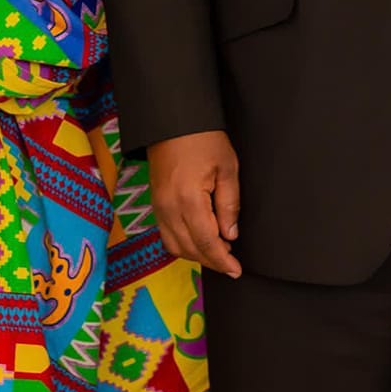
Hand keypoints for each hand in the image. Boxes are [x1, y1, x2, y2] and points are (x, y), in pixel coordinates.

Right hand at [149, 129, 241, 277]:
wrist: (172, 122)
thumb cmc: (203, 139)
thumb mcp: (228, 168)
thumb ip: (230, 204)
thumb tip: (230, 234)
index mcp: (189, 200)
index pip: (207, 242)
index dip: (222, 260)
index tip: (236, 270)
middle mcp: (169, 208)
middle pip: (190, 249)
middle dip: (211, 261)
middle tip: (231, 264)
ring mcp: (158, 207)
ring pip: (175, 246)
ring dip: (196, 255)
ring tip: (218, 254)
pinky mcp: (154, 204)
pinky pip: (166, 235)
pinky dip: (182, 245)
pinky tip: (198, 242)